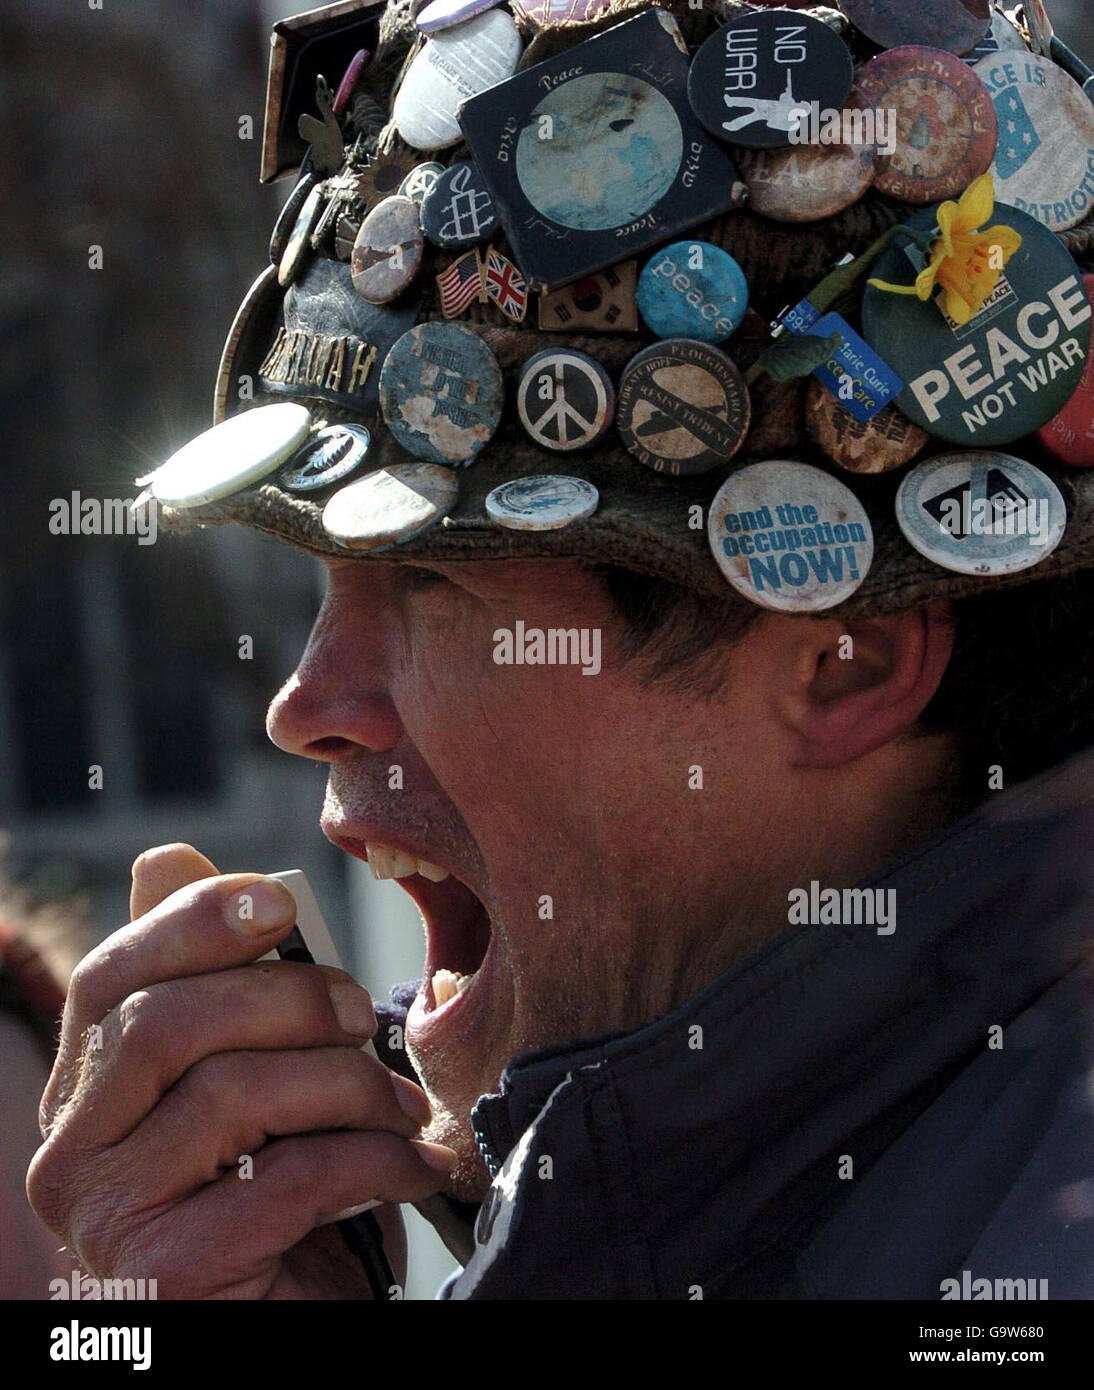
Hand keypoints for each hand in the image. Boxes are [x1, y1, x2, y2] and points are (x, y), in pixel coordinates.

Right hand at [27, 844, 453, 1298]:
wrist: (302, 1321)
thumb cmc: (283, 1193)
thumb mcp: (258, 1072)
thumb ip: (218, 980)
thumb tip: (167, 856)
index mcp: (85, 1090)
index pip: (109, 977)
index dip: (191, 921)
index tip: (280, 903)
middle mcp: (69, 1152)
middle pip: (166, 1022)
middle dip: (292, 1000)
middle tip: (369, 1016)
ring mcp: (106, 1218)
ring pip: (229, 1093)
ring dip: (346, 1086)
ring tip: (399, 1106)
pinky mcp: (166, 1275)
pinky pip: (284, 1180)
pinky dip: (371, 1161)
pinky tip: (409, 1167)